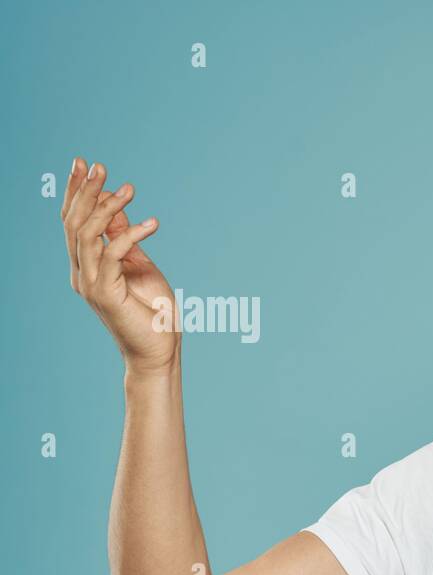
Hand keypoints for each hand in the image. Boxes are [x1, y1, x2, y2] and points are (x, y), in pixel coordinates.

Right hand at [61, 157, 177, 373]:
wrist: (159, 351)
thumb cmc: (154, 312)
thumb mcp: (140, 265)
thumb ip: (125, 238)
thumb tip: (117, 207)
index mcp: (87, 266)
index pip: (73, 222)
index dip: (76, 192)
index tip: (85, 164)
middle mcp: (81, 273)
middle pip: (73, 223)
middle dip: (84, 191)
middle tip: (98, 165)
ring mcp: (90, 284)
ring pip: (86, 234)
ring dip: (107, 207)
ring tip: (129, 189)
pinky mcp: (105, 294)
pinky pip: (113, 254)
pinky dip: (132, 235)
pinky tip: (153, 224)